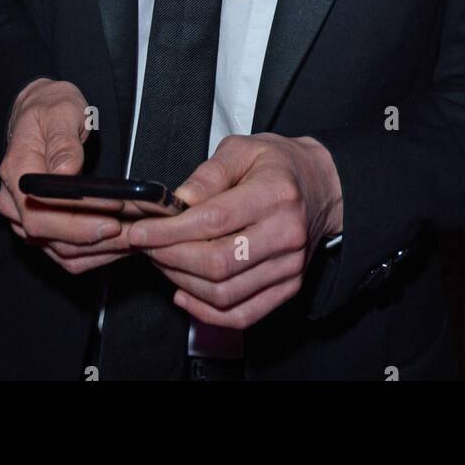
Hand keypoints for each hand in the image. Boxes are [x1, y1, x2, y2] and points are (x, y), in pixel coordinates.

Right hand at [0, 78, 142, 273]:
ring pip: (59, 250)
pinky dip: (93, 252)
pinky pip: (65, 250)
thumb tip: (66, 172)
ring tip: (134, 239)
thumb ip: (63, 142)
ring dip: (98, 250)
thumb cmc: (51, 107)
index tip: (111, 220)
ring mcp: (25, 217)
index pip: (39, 214)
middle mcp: (14, 201)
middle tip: (133, 234)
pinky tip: (120, 243)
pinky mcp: (42, 224)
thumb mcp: (61, 111)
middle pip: (49, 238)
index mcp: (17, 172)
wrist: (41, 110)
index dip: (76, 224)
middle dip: (95, 241)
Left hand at [125, 132, 342, 328]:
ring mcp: (290, 266)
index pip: (214, 220)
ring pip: (225, 294)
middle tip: (148, 248)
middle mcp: (287, 234)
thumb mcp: (243, 149)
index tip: (142, 232)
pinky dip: (207, 313)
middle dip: (171, 259)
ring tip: (163, 263)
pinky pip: (243, 315)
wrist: (322, 186)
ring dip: (183, 284)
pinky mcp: (288, 287)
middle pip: (217, 264)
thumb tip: (179, 201)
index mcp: (276, 193)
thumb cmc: (279, 165)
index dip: (170, 231)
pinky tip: (184, 293)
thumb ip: (209, 173)